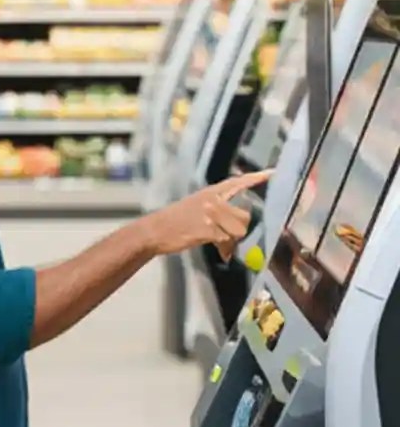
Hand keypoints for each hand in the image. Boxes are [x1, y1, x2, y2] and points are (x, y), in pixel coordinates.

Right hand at [143, 170, 273, 259]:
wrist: (154, 231)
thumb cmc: (172, 221)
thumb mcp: (193, 207)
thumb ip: (215, 209)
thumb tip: (234, 223)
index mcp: (209, 193)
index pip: (236, 183)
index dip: (255, 178)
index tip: (272, 173)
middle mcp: (212, 201)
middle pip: (244, 214)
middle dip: (240, 229)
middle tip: (229, 239)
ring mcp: (210, 215)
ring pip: (238, 229)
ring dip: (233, 241)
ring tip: (222, 247)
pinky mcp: (208, 229)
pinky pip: (228, 241)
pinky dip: (226, 250)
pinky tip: (222, 254)